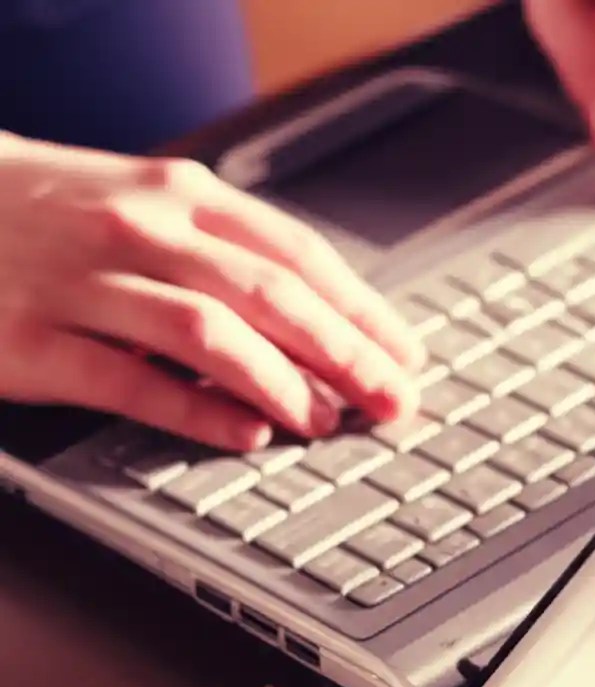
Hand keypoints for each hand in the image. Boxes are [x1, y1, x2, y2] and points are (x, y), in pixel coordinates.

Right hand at [0, 133, 422, 451]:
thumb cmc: (50, 208)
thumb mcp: (143, 202)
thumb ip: (222, 250)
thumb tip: (315, 316)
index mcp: (180, 194)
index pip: (297, 253)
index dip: (362, 308)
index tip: (405, 353)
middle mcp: (141, 228)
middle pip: (270, 294)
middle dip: (346, 352)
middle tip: (393, 399)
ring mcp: (83, 282)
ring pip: (207, 331)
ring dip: (282, 382)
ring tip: (328, 421)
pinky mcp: (29, 340)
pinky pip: (127, 382)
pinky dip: (195, 412)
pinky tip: (245, 434)